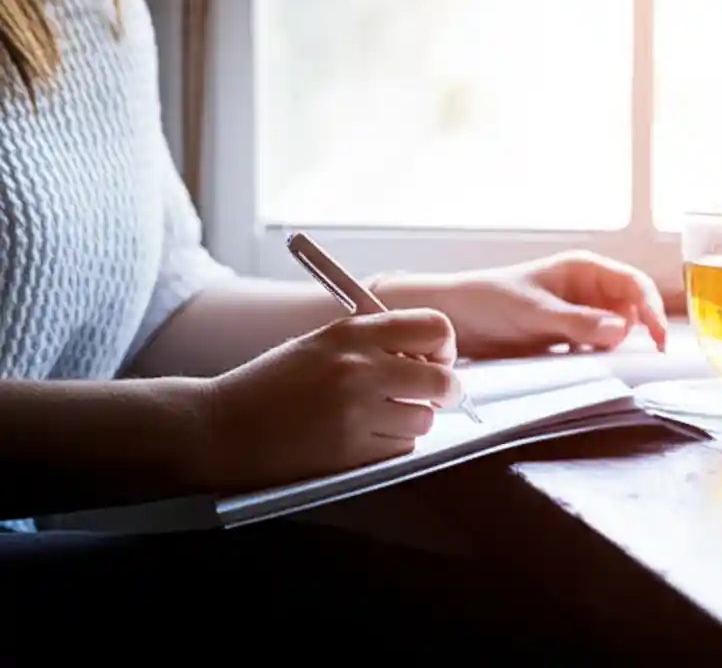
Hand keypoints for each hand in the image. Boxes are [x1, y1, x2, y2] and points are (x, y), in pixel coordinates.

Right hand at [201, 309, 459, 490]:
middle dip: (444, 392)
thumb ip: (372, 343)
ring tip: (378, 419)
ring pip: (424, 420)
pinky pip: (401, 449)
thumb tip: (430, 356)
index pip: (433, 326)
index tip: (436, 360)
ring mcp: (356, 411)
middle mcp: (359, 367)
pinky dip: (390, 446)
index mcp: (352, 333)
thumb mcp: (320, 344)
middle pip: (442, 380)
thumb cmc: (271, 385)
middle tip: (432, 397)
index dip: (443, 346)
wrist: (221, 427)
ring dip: (411, 422)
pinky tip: (360, 438)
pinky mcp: (351, 450)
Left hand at [374, 251, 667, 358]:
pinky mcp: (567, 338)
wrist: (452, 318)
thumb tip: (622, 330)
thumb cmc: (489, 301)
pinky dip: (602, 358)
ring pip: (617, 332)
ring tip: (618, 366)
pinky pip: (597, 348)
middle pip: (633, 309)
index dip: (652, 309)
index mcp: (585, 269)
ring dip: (621, 348)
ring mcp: (579, 314)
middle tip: (644, 361)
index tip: (658, 340)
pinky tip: (596, 369)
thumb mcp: (534, 312)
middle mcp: (587, 289)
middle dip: (641, 330)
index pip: (634, 285)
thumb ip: (578, 322)